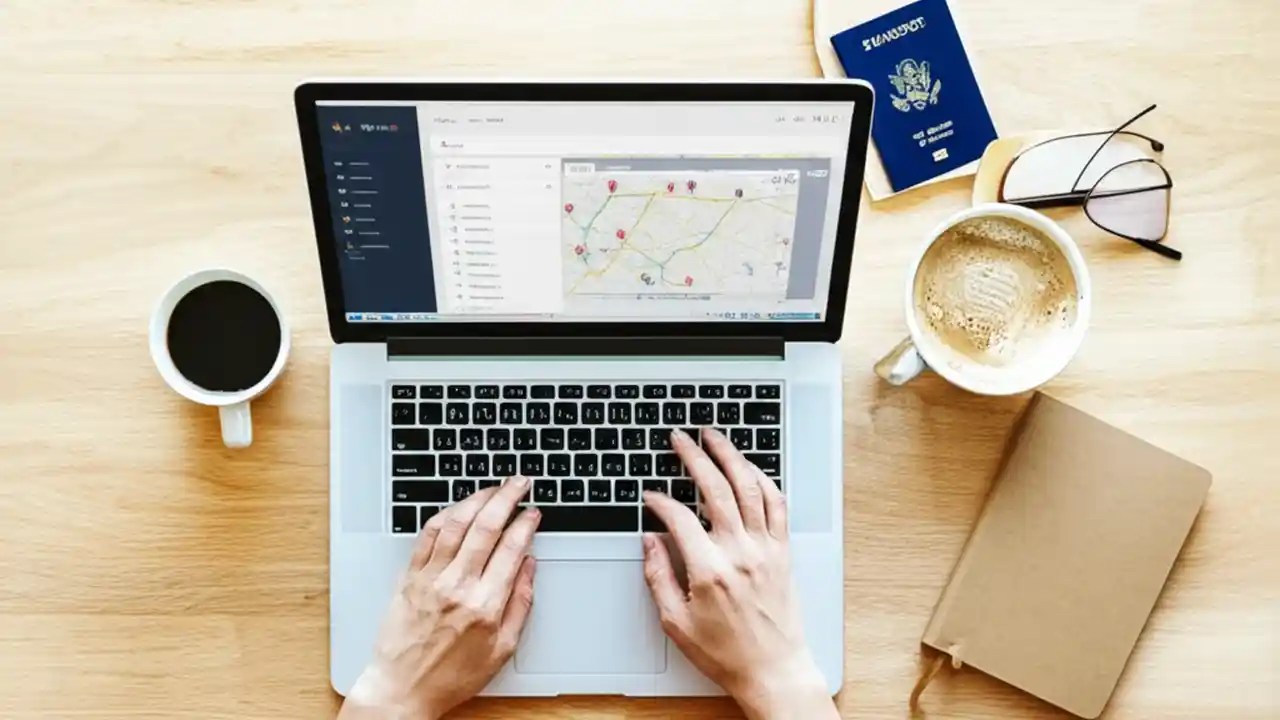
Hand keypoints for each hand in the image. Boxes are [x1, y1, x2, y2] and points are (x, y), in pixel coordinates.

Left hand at [340, 478, 539, 719]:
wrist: (402, 689)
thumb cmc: (451, 676)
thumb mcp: (502, 649)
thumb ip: (520, 604)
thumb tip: (529, 568)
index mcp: (486, 605)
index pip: (512, 548)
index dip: (526, 523)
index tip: (534, 511)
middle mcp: (458, 586)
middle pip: (486, 525)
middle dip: (507, 496)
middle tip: (519, 482)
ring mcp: (431, 578)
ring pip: (456, 523)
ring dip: (477, 498)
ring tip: (492, 488)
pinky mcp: (410, 577)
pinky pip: (428, 535)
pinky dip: (446, 514)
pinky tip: (459, 507)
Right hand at [641, 429, 836, 719]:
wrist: (773, 669)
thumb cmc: (726, 653)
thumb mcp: (676, 622)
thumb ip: (658, 576)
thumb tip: (650, 541)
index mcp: (709, 571)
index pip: (679, 518)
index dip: (660, 502)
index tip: (650, 496)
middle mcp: (741, 553)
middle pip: (716, 489)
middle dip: (694, 457)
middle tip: (680, 439)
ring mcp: (766, 549)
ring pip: (750, 487)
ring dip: (730, 456)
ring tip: (714, 438)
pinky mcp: (783, 552)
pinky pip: (777, 504)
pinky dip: (763, 479)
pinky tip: (750, 468)